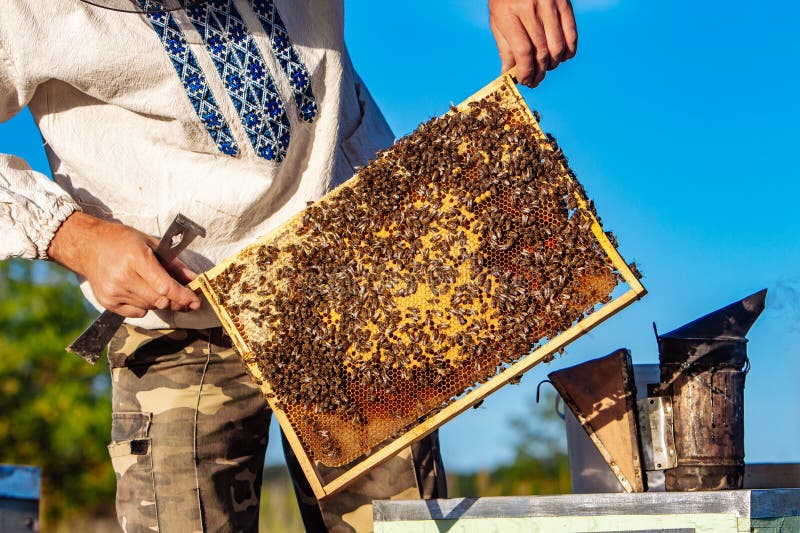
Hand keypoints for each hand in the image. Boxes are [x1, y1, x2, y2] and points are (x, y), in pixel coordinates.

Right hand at [47, 211, 200, 317]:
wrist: (87, 245)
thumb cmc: (121, 240)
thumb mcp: (150, 244)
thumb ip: (174, 263)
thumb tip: (193, 279)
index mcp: (136, 259)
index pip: (165, 287)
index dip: (184, 296)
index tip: (196, 301)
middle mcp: (123, 277)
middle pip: (159, 300)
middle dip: (177, 301)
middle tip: (186, 299)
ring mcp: (113, 291)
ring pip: (150, 307)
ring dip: (160, 301)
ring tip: (158, 288)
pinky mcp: (107, 301)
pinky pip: (136, 313)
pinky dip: (145, 306)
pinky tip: (141, 292)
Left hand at [488, 0, 577, 86]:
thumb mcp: (497, 20)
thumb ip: (505, 48)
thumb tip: (508, 75)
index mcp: (508, 14)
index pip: (522, 51)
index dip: (526, 71)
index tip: (525, 81)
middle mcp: (529, 8)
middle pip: (541, 50)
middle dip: (539, 71)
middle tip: (536, 80)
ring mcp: (549, 3)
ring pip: (557, 45)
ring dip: (554, 63)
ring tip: (547, 68)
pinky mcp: (564, 1)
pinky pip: (571, 31)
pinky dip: (569, 49)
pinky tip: (563, 57)